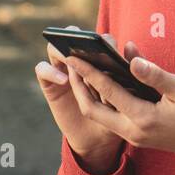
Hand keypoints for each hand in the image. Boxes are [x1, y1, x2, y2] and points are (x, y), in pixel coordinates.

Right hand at [35, 27, 133, 169]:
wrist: (100, 138)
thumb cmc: (118, 113)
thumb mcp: (127, 97)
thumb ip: (131, 77)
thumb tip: (131, 55)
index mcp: (100, 57)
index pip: (98, 39)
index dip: (102, 40)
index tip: (109, 45)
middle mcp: (79, 60)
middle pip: (73, 36)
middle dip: (78, 37)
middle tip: (87, 46)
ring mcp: (62, 69)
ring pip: (54, 49)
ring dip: (61, 50)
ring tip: (72, 59)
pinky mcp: (50, 83)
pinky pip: (42, 70)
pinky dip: (50, 71)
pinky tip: (64, 80)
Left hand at [61, 51, 174, 159]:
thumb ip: (155, 74)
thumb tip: (131, 58)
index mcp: (143, 118)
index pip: (108, 91)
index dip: (89, 72)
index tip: (74, 56)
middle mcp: (134, 131)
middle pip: (93, 110)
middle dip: (79, 86)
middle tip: (70, 64)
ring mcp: (135, 136)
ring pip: (100, 116)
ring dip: (88, 94)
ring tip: (81, 71)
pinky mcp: (139, 136)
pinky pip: (112, 118)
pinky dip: (103, 101)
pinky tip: (104, 83)